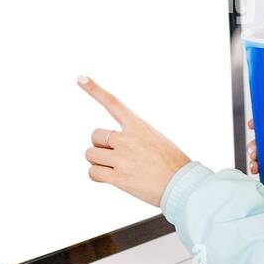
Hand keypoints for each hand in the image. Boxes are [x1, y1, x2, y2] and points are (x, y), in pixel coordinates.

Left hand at [78, 75, 192, 207]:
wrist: (183, 185)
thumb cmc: (172, 164)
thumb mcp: (155, 140)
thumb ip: (133, 138)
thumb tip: (111, 145)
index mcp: (138, 126)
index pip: (113, 103)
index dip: (94, 90)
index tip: (81, 78)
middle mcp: (128, 139)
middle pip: (95, 135)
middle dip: (100, 146)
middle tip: (115, 156)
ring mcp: (122, 158)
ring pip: (90, 154)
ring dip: (98, 162)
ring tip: (116, 169)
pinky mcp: (119, 178)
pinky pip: (93, 173)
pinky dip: (97, 176)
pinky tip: (109, 179)